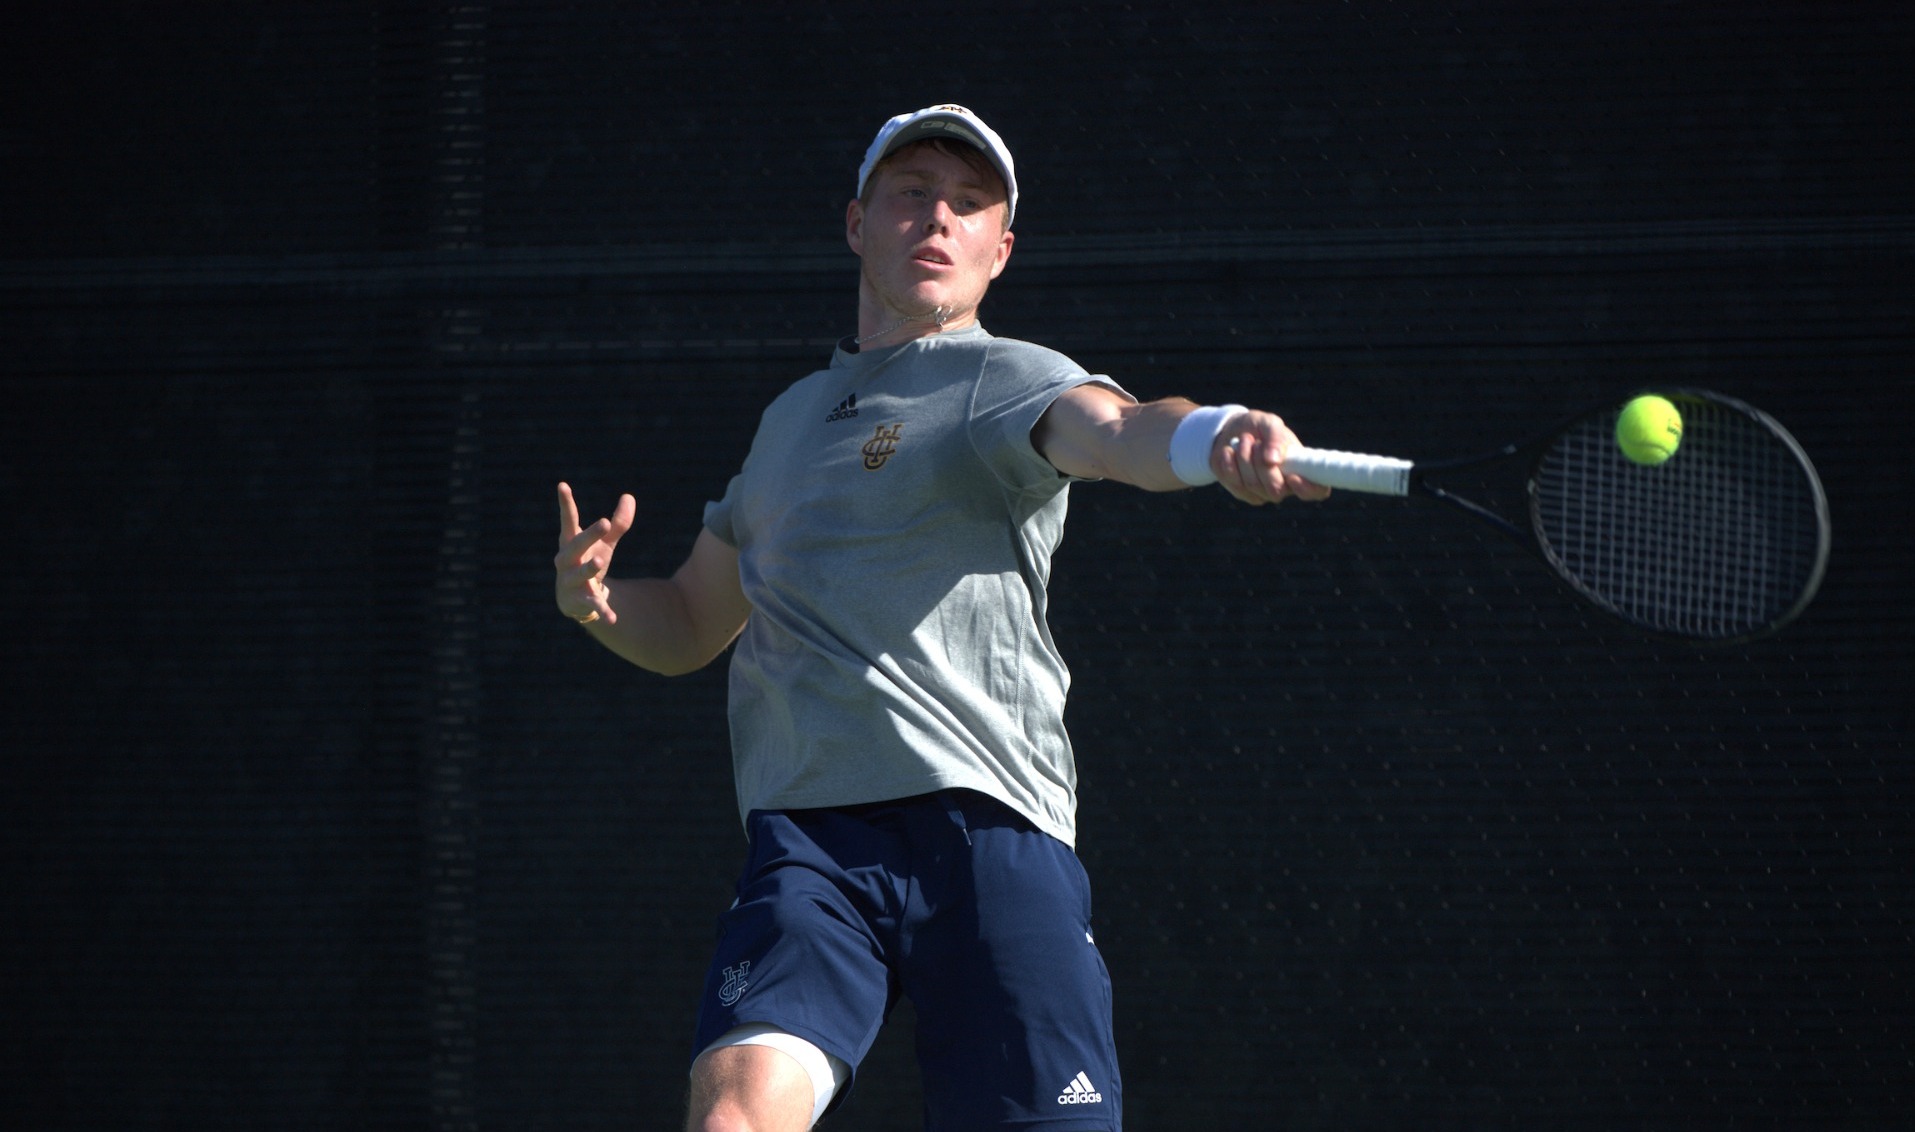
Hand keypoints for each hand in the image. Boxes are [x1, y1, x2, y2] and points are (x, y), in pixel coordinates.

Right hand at [555, 482, 634, 624]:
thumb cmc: (588, 562)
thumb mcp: (604, 544)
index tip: (562, 485)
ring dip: (589, 568)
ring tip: (600, 561)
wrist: (575, 600)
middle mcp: (566, 561)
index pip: (568, 521)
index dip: (566, 504)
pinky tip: (613, 618)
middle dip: (588, 535)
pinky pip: (592, 605)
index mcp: (571, 543)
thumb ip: (618, 524)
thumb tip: (629, 496)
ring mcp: (570, 582)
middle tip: (604, 522)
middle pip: (575, 546)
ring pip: (579, 574)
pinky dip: (602, 611)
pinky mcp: (579, 602)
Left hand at [1212, 410, 1333, 505]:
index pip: (1317, 490)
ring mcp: (1263, 492)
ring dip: (1245, 459)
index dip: (1308, 488)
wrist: (1230, 431)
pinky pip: (1236, 485)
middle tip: (1255, 442)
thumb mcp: (1269, 423)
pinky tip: (1229, 452)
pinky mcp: (1243, 493)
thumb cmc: (1258, 427)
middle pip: (1277, 490)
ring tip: (1243, 440)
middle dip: (1262, 464)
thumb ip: (1276, 438)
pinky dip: (1230, 464)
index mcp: (1301, 468)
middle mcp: (1285, 485)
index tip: (1293, 476)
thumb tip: (1275, 460)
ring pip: (1254, 486)